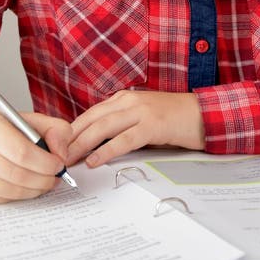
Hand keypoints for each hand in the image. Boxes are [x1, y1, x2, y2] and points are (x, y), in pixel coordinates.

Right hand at [0, 109, 71, 203]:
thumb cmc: (2, 129)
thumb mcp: (28, 120)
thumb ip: (54, 129)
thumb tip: (62, 154)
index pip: (21, 151)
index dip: (45, 162)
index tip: (59, 164)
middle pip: (17, 174)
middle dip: (44, 178)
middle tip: (56, 177)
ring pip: (11, 191)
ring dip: (35, 190)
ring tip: (46, 181)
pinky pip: (3, 199)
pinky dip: (21, 195)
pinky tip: (28, 186)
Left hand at [67, 91, 204, 167]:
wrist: (203, 115)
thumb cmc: (173, 119)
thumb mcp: (141, 118)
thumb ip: (121, 126)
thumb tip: (94, 145)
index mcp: (124, 98)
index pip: (90, 113)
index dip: (72, 130)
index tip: (58, 146)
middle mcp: (129, 101)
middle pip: (91, 119)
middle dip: (71, 138)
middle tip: (56, 156)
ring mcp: (141, 111)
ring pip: (103, 127)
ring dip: (82, 144)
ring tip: (69, 159)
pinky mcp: (152, 126)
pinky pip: (123, 139)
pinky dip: (106, 150)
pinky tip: (95, 160)